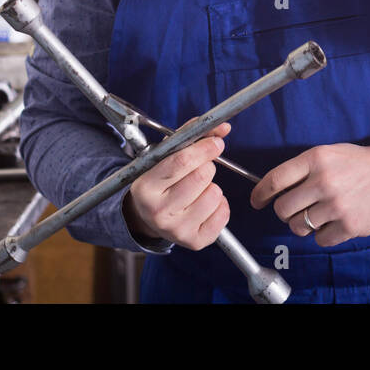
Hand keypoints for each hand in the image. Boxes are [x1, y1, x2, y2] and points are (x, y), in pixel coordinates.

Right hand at [123, 121, 230, 249]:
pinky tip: (204, 203)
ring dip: (212, 186)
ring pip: (215, 194)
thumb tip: (223, 127)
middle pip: (202, 176)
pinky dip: (220, 204)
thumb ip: (192, 135)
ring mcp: (175, 230)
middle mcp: (157, 212)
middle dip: (207, 166)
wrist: (148, 216)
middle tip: (199, 169)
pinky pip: (223, 214)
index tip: (216, 142)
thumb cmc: (160, 180)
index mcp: (146, 187)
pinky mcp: (194, 241)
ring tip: (197, 190)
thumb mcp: (166, 155)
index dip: (204, 148)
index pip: (182, 161)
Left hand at [250, 143, 369, 247]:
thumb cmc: (358, 164)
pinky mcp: (349, 225)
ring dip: (304, 224)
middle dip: (285, 211)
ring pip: (298, 227)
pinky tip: (334, 221)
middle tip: (297, 208)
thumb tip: (272, 189)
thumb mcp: (328, 153)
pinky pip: (319, 239)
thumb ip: (303, 169)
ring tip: (319, 214)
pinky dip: (323, 234)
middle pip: (283, 209)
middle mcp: (324, 181)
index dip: (260, 193)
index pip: (275, 180)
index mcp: (316, 158)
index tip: (258, 201)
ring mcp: (337, 205)